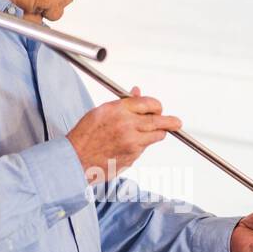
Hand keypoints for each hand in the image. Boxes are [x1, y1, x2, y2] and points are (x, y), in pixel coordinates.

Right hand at [67, 86, 181, 182]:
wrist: (75, 159)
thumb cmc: (85, 135)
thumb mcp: (102, 111)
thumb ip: (123, 103)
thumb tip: (138, 92)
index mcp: (119, 110)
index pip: (149, 103)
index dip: (157, 106)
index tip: (159, 109)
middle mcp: (127, 125)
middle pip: (159, 121)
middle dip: (171, 122)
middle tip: (177, 123)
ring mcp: (131, 143)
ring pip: (156, 136)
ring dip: (155, 134)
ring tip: (144, 134)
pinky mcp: (132, 157)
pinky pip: (144, 149)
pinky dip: (140, 146)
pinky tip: (124, 146)